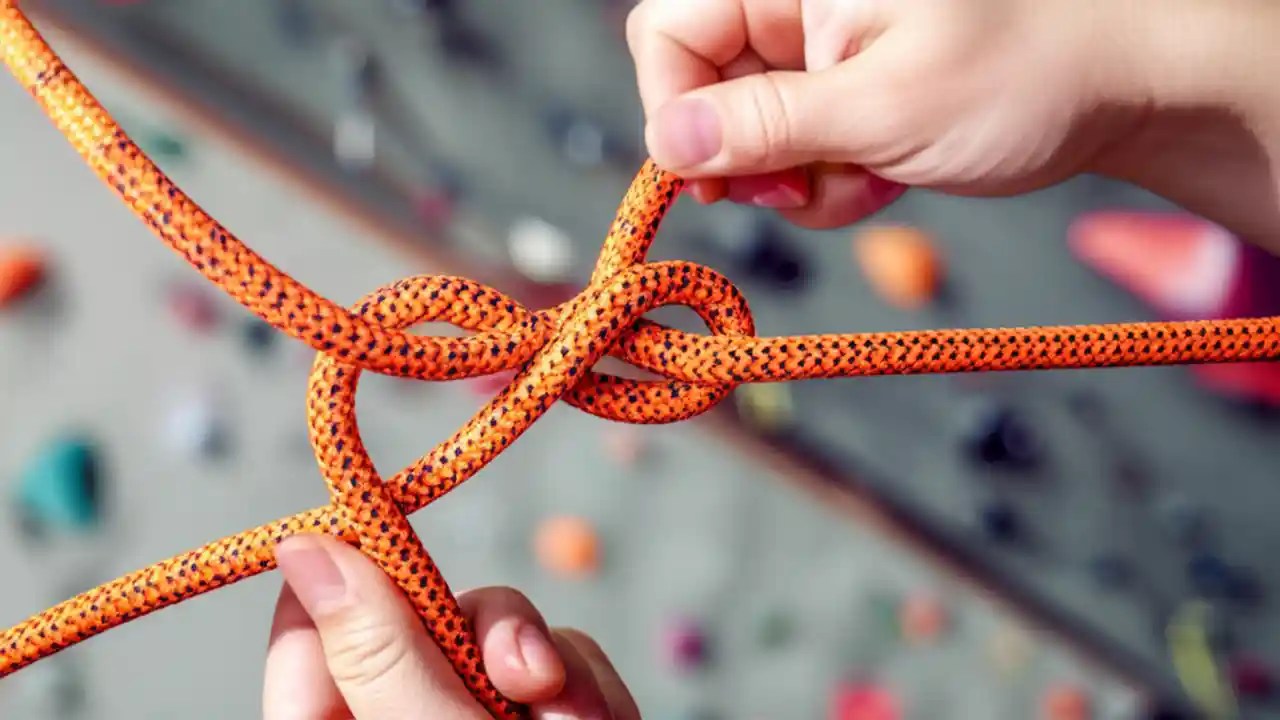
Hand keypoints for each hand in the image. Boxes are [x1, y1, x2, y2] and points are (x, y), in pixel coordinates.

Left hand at [263, 534, 639, 718]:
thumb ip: (381, 652)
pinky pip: (562, 667)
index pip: (311, 633)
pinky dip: (587, 692)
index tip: (415, 565)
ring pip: (505, 637)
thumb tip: (304, 544)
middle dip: (496, 640)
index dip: (366, 583)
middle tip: (532, 681)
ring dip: (557, 674)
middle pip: (424, 619)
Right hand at [626, 0, 1279, 241]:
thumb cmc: (1023, 74)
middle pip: (704, 87)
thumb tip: (666, 148)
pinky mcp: (843, 88)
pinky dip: (829, 179)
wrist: (1123, 86)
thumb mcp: (884, 108)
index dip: (676, 111)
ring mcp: (820, 47)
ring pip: (748, 130)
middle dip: (750, 157)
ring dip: (798, 178)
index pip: (669, 31)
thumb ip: (765, 126)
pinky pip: (795, 147)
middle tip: (806, 188)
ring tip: (869, 175)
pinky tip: (885, 173)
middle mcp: (796, 3)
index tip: (717, 180)